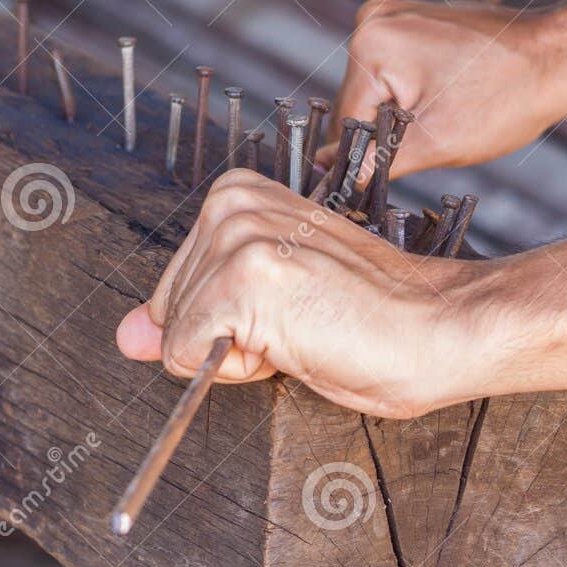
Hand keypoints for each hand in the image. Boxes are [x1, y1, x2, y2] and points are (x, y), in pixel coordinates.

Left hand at [115, 170, 490, 417]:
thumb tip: (127, 336)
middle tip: (302, 325)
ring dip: (236, 355)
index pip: (173, 289)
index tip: (290, 313)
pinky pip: (187, 354)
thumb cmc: (375, 322)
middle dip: (223, 339)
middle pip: (166, 309)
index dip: (225, 324)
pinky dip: (237, 369)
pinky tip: (297, 339)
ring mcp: (236, 236)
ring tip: (306, 328)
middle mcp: (230, 204)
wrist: (440, 327)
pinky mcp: (243, 276)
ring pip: (175, 334)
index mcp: (236, 197)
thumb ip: (193, 315)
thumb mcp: (269, 313)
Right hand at [318, 0, 566, 178]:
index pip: (345, 124)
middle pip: (357, 107)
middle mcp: (372, 21)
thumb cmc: (509, 97)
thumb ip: (377, 162)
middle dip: (385, 137)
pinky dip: (415, 100)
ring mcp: (395, 17)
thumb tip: (332, 178)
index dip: (363, 161)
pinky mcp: (415, 24)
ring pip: (378, 95)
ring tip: (447, 123)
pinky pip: (397, 76)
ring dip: (401, 121)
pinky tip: (450, 104)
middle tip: (432, 148)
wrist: (561, 56)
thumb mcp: (436, 143)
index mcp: (371, 45)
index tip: (382, 186)